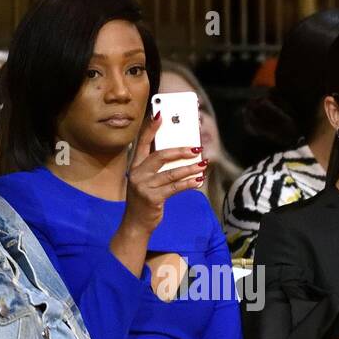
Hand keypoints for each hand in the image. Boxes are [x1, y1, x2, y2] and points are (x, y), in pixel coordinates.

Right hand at [118, 112, 206, 236]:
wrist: (135, 224)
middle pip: (160, 156)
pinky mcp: (152, 199)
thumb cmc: (145, 199)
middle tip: (196, 149)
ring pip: (171, 173)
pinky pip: (174, 187)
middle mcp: (137, 175)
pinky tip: (198, 181)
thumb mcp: (147, 181)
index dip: (151, 129)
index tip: (161, 115)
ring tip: (202, 165)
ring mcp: (143, 187)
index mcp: (135, 167)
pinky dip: (188, 183)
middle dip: (180, 151)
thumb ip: (158, 167)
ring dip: (190, 168)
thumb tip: (183, 152)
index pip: (142, 144)